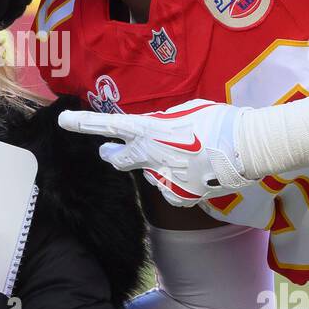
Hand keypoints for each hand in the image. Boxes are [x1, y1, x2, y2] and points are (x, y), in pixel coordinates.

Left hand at [58, 98, 250, 206]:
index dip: (83, 123)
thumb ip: (162, 123)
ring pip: (150, 173)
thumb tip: (154, 132)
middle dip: (114, 154)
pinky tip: (196, 173)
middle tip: (110, 151)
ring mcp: (163, 178)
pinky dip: (178, 182)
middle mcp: (151, 155)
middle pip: (119, 158)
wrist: (246, 147)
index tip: (63, 119)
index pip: (109, 125)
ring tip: (189, 155)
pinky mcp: (178, 195)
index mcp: (150, 130)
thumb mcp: (186, 112)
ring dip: (159, 166)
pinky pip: (170, 189)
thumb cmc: (219, 121)